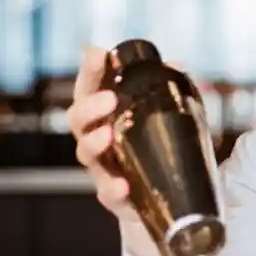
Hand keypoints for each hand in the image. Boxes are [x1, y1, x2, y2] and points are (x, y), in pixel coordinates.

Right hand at [67, 46, 159, 255]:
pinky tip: (123, 185)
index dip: (90, 71)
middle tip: (109, 99)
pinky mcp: (116, 199)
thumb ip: (171, 92)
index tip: (96, 53)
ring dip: (94, 143)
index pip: (90, 89)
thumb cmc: (159, 152)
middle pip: (78, 120)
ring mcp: (103, 170)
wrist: (167, 202)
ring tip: (108, 136)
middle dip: (89, 107)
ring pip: (85, 154)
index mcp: (106, 117)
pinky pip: (107, 195)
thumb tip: (178, 65)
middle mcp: (97, 141)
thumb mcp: (169, 119)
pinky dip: (113, 189)